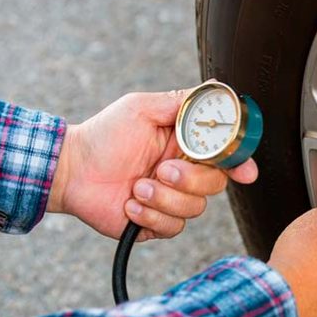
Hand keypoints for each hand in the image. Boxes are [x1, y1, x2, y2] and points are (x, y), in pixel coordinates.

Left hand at [47, 90, 258, 240]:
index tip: (245, 172)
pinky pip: (172, 227)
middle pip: (215, 184)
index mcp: (187, 146)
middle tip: (162, 169)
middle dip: (190, 179)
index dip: (240, 163)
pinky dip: (148, 215)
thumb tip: (216, 89)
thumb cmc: (104, 136)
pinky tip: (129, 204)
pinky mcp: (157, 224)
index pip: (225, 156)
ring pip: (194, 208)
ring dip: (163, 198)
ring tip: (136, 187)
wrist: (71, 170)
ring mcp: (172, 200)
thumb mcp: (142, 108)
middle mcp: (184, 174)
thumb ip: (180, 102)